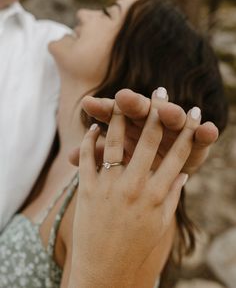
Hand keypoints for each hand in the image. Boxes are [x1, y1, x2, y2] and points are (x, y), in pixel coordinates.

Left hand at [69, 95, 200, 287]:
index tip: (196, 114)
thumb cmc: (136, 250)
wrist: (103, 275)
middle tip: (163, 92)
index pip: (178, 156)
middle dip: (159, 113)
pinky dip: (91, 140)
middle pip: (150, 141)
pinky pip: (88, 158)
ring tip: (125, 98)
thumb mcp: (161, 225)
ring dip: (121, 117)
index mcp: (157, 196)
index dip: (189, 133)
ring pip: (116, 141)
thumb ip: (171, 196)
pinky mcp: (86, 190)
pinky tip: (95, 127)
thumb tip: (182, 173)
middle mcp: (135, 187)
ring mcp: (109, 187)